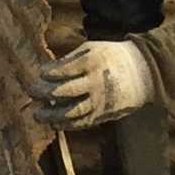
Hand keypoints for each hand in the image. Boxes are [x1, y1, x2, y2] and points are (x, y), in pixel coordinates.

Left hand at [33, 39, 154, 130]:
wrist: (143, 73)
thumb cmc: (111, 57)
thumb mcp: (92, 50)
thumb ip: (69, 60)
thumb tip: (45, 70)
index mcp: (93, 62)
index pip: (66, 69)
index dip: (50, 72)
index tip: (40, 73)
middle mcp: (96, 83)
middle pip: (65, 91)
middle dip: (44, 92)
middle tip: (31, 91)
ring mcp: (100, 100)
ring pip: (72, 111)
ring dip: (52, 115)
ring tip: (38, 115)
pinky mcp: (104, 114)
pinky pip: (83, 122)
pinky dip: (67, 125)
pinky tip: (54, 124)